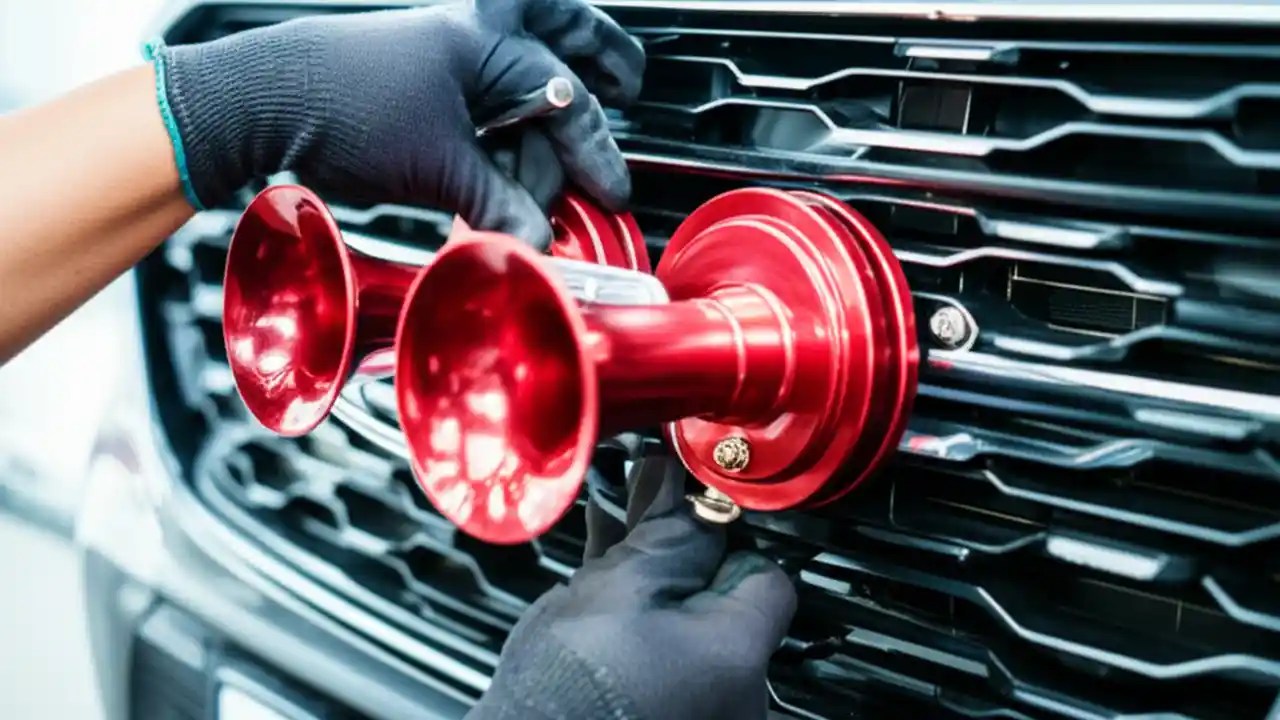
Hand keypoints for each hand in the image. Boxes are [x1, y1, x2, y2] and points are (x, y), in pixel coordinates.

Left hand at [150, 1, 644, 246]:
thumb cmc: (343, 106)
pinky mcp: (419, 94)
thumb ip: (499, 204)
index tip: (611, 191)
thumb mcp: (440, 167)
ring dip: (538, 140)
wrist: (261, 102)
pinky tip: (505, 182)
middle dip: (597, 66)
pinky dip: (499, 147)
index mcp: (489, 43)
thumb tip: (538, 241)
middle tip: (628, 85)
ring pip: (517, 92)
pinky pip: (480, 114)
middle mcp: (472, 42)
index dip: (595, 153)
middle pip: (556, 48)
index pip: (567, 100)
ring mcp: (445, 64)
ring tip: (546, 192)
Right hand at [468, 456, 796, 719]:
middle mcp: (731, 691)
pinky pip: (657, 643)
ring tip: (614, 514)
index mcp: (739, 658)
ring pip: (681, 616)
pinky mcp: (653, 704)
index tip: (684, 501)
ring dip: (651, 567)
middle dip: (678, 544)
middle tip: (643, 495)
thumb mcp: (623, 587)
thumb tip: (683, 485)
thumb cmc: (572, 686)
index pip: (762, 574)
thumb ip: (666, 530)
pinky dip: (635, 605)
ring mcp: (693, 702)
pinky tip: (603, 560)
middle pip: (717, 594)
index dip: (722, 530)